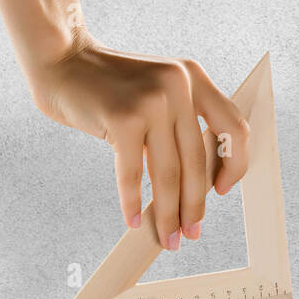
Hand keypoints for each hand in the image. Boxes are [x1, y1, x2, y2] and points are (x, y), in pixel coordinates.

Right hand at [29, 36, 249, 241]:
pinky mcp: (122, 118)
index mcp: (195, 77)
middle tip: (190, 232)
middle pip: (197, 160)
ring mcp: (152, 101)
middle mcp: (178, 85)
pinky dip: (132, 202)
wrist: (63, 62)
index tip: (221, 190)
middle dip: (195, 205)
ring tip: (168, 236)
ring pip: (168, 172)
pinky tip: (133, 220)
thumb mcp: (159, 91)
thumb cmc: (111, 87)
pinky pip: (132, 173)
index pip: (235, 127)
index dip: (234, 164)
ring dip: (168, 212)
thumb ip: (182, 121)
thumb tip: (200, 184)